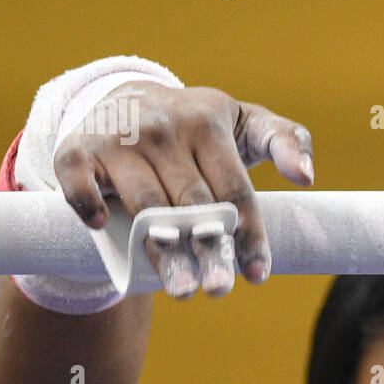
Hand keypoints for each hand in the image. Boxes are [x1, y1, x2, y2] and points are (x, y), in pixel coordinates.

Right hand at [52, 82, 313, 297]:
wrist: (126, 94)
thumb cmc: (197, 125)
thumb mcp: (246, 123)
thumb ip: (285, 141)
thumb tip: (306, 176)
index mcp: (207, 124)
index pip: (234, 188)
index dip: (247, 232)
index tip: (257, 274)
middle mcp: (162, 128)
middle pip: (192, 202)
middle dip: (208, 248)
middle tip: (220, 289)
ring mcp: (118, 137)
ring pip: (144, 203)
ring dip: (162, 248)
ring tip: (182, 288)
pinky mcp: (76, 148)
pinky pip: (78, 179)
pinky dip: (87, 200)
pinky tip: (102, 226)